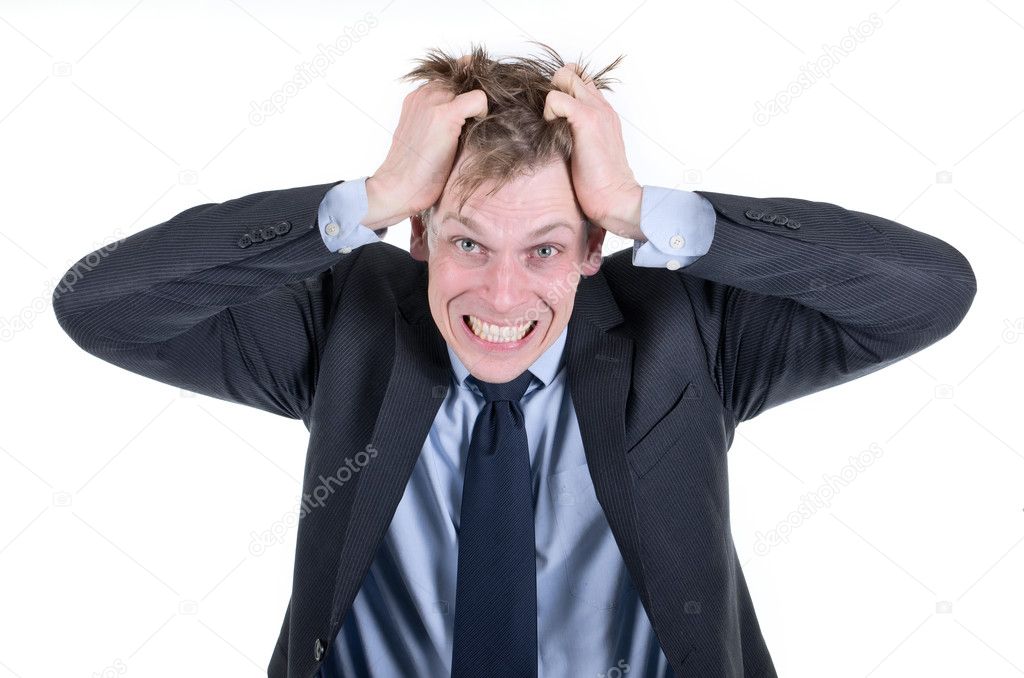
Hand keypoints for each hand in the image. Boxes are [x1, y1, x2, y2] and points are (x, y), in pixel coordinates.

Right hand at [364, 61, 487, 229]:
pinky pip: (478, 98)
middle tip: (481, 116)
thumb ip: (442, 122)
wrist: (397, 187)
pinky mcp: (444, 115)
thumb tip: (471, 119)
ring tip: (477, 125)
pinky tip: (477, 128)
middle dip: (477, 92)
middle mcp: (423, 95)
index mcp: (416, 98)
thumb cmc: (415, 171)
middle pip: (463, 76)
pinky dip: (483, 110)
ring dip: (479, 103)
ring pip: (471, 84)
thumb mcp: (426, 138)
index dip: (467, 88)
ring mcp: (432, 102)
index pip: (450, 77)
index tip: (475, 106)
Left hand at [543, 64, 643, 240]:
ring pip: (565, 76)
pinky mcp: (587, 119)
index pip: (581, 81)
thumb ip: (574, 135)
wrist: (616, 198)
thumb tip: (549, 132)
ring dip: (550, 96)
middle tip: (547, 117)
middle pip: (571, 72)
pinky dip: (548, 111)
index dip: (561, 88)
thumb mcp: (585, 152)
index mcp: (603, 113)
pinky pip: (557, 98)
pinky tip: (551, 131)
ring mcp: (596, 111)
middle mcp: (601, 107)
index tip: (551, 112)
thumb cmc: (599, 184)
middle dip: (551, 87)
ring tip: (550, 124)